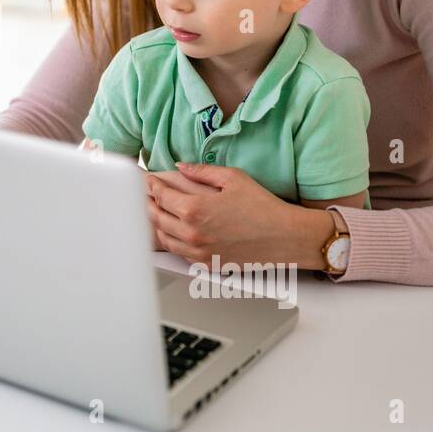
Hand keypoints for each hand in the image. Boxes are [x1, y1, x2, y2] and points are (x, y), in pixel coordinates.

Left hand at [145, 162, 327, 268]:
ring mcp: (198, 252)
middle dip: (148, 204)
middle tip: (147, 195)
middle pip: (156, 218)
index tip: (149, 179)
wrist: (285, 237)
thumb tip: (181, 166)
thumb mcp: (233, 178)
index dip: (152, 185)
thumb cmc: (263, 206)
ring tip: (156, 213)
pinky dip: (172, 241)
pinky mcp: (207, 265)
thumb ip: (202, 171)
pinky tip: (175, 232)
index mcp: (195, 209)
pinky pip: (180, 253)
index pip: (161, 196)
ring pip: (164, 238)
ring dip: (157, 224)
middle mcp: (192, 233)